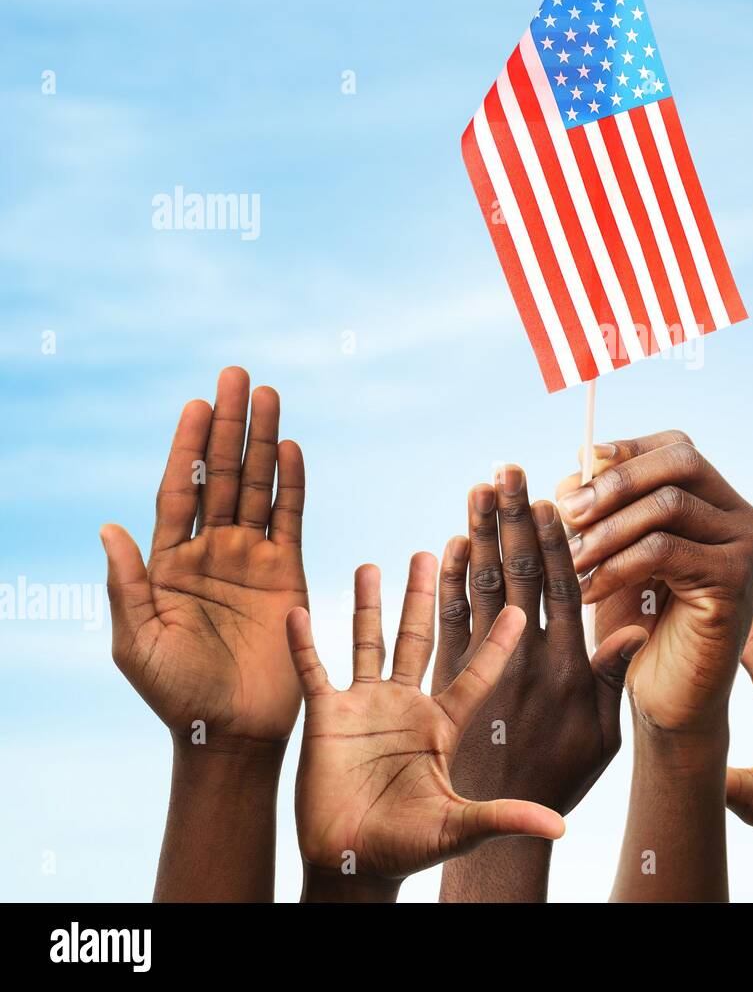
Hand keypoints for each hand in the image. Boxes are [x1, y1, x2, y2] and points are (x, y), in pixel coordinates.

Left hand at [101, 366, 307, 743]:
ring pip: (257, 487)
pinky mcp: (286, 573)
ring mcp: (250, 559)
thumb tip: (107, 527)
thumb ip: (127, 583)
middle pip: (219, 475)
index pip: (176, 491)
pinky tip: (291, 449)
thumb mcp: (136, 642)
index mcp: (167, 563)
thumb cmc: (175, 694)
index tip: (195, 405)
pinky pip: (289, 519)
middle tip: (236, 375)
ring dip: (262, 441)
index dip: (185, 447)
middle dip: (228, 426)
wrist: (233, 731)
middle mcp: (209, 551)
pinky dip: (291, 484)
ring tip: (268, 395)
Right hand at [289, 560, 564, 888]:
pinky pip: (314, 672)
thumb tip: (560, 826)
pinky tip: (296, 611)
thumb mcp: (459, 829)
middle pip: (421, 638)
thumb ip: (504, 818)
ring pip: (370, 642)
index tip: (519, 604)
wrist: (351, 865)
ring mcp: (366, 708)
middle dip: (427, 596)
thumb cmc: (409, 849)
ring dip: (369, 605)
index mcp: (444, 724)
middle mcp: (407, 705)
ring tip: (372, 565)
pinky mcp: (327, 719)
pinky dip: (304, 643)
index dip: (497, 642)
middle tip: (436, 548)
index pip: (477, 673)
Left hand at [432, 468, 646, 812]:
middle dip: (514, 519)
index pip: (561, 590)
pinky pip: (442, 624)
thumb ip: (613, 681)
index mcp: (565, 669)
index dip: (557, 541)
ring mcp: (479, 668)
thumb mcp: (601, 740)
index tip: (554, 496)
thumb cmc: (558, 781)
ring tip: (477, 489)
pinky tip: (448, 544)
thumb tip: (634, 627)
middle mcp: (521, 660)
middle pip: (517, 576)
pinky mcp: (442, 683)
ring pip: (479, 591)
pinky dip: (446, 582)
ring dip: (479, 536)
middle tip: (507, 470)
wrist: (490, 834)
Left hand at [556, 431, 752, 735]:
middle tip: (566, 513)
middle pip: (680, 461)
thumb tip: (577, 465)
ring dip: (607, 529)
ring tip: (569, 560)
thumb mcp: (612, 553)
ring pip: (669, 504)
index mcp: (717, 500)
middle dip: (614, 482)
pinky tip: (589, 590)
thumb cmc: (635, 623)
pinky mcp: (738, 580)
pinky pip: (666, 550)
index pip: (674, 447)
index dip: (622, 453)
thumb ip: (601, 509)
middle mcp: (741, 515)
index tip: (572, 478)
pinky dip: (617, 564)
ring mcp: (747, 545)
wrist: (667, 700)